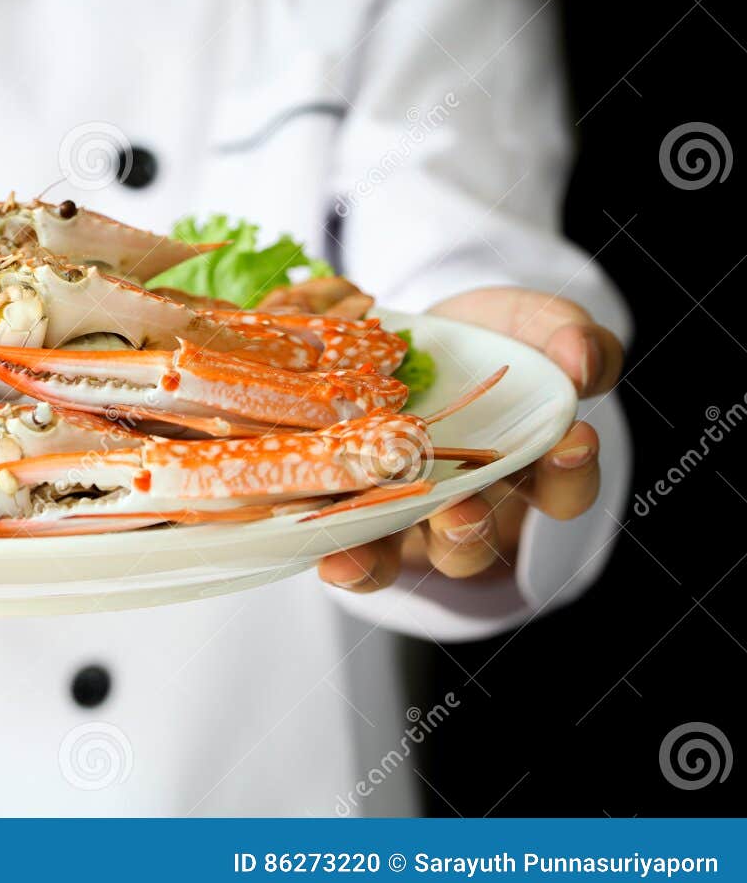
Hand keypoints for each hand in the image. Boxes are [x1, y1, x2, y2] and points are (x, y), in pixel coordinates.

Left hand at [318, 286, 622, 592]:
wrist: (402, 330)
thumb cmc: (483, 335)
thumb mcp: (529, 324)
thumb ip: (565, 339)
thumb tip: (583, 362)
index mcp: (521, 469)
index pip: (561, 488)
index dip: (570, 474)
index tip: (571, 443)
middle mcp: (458, 503)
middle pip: (469, 540)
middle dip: (466, 529)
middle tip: (462, 515)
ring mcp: (394, 508)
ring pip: (390, 552)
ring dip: (375, 558)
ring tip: (354, 556)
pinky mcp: (334, 500)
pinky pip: (324, 532)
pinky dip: (314, 540)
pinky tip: (298, 536)